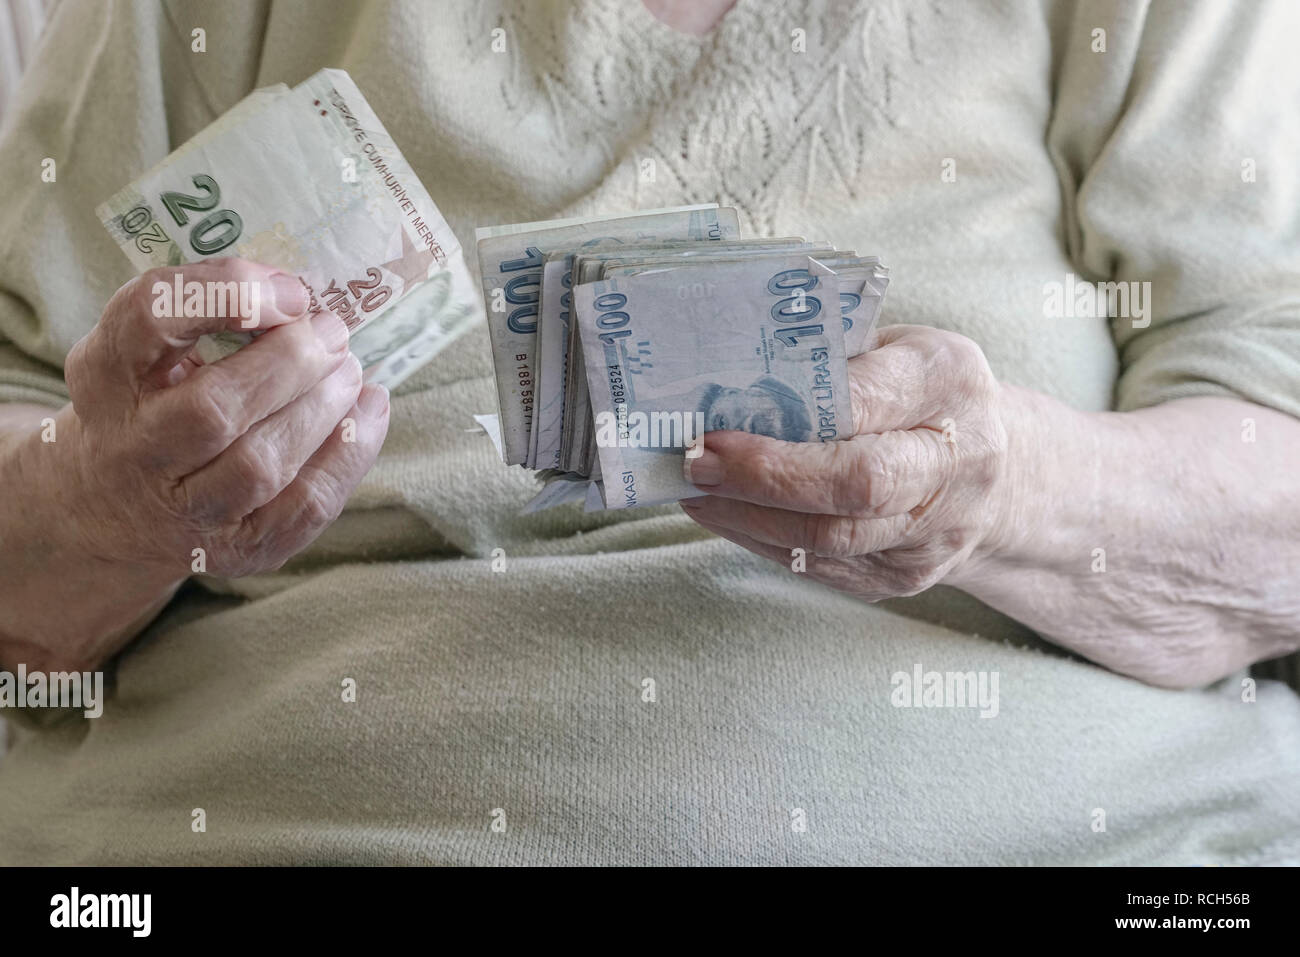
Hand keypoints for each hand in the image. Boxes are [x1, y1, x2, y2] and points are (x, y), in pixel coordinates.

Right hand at [9, 258, 388, 667]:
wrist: (112, 506)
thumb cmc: (150, 401)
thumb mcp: (147, 348)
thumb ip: (206, 312)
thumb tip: (299, 297)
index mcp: (107, 377)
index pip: (149, 322)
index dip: (225, 297)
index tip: (289, 291)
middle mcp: (136, 449)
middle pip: (214, 409)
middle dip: (290, 362)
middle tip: (332, 331)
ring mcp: (183, 510)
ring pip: (260, 464)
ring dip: (322, 409)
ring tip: (349, 369)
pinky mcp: (236, 548)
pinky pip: (304, 506)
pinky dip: (349, 453)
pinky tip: (369, 411)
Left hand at [680, 324, 1009, 599]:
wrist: (1001, 478)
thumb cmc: (922, 397)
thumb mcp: (895, 349)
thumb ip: (830, 358)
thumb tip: (724, 378)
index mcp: (950, 382)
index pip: (870, 400)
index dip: (792, 416)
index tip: (722, 420)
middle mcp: (958, 461)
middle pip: (859, 483)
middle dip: (765, 475)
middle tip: (698, 461)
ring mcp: (935, 529)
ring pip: (834, 537)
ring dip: (750, 516)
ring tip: (696, 490)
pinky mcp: (905, 576)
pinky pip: (823, 567)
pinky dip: (762, 541)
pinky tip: (724, 515)